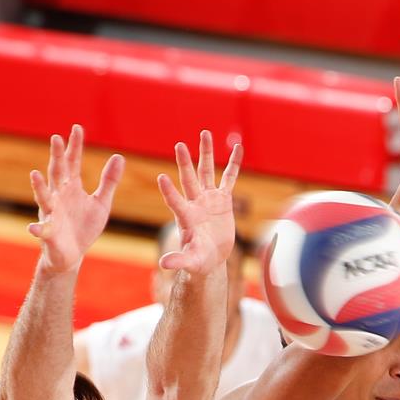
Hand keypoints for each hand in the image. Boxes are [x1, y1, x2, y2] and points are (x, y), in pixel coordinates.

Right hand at [26, 124, 124, 272]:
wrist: (72, 255)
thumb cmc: (84, 226)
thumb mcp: (101, 203)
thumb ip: (109, 181)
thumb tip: (118, 156)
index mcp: (71, 188)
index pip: (73, 162)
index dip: (75, 146)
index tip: (77, 128)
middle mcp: (58, 196)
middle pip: (57, 173)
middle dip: (57, 157)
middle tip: (56, 139)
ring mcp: (51, 214)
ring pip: (44, 198)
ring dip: (39, 187)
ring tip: (35, 175)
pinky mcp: (49, 234)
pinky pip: (42, 231)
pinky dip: (37, 229)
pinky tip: (33, 228)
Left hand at [157, 130, 243, 275]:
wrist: (210, 258)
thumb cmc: (197, 261)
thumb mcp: (189, 261)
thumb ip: (179, 260)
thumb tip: (163, 265)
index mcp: (186, 217)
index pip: (175, 201)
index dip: (169, 191)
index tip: (161, 177)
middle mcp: (195, 203)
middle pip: (189, 179)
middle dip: (185, 163)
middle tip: (179, 145)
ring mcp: (209, 199)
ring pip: (207, 172)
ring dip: (205, 153)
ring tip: (204, 133)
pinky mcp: (223, 200)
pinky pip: (229, 178)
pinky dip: (233, 164)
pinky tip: (238, 148)